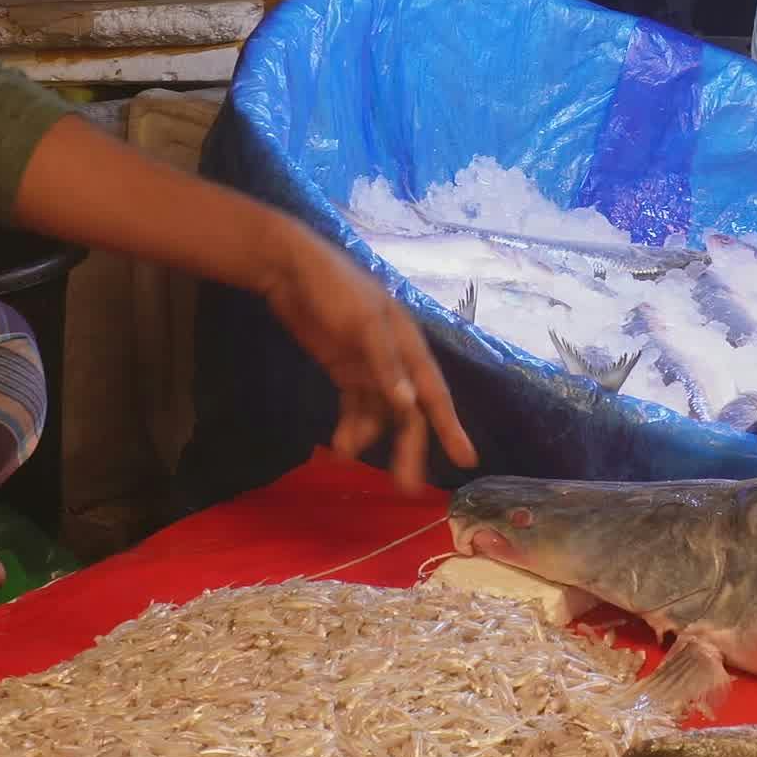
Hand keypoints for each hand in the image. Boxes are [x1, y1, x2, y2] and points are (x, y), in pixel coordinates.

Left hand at [266, 227, 476, 495]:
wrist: (290, 269)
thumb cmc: (335, 288)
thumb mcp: (363, 323)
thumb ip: (386, 364)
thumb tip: (409, 405)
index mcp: (409, 345)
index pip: (435, 394)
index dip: (450, 427)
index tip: (466, 459)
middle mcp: (396, 360)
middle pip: (409, 412)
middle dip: (408, 447)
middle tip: (406, 486)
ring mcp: (369, 366)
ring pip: (380, 413)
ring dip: (368, 436)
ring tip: (346, 455)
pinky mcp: (344, 368)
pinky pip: (356, 406)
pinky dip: (350, 426)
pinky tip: (340, 445)